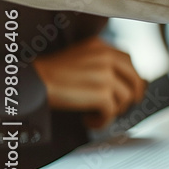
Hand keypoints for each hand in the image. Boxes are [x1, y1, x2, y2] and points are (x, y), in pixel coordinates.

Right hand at [33, 36, 147, 128]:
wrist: (34, 81)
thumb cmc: (52, 73)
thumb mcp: (80, 57)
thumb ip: (101, 63)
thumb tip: (123, 80)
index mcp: (102, 47)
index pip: (128, 61)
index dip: (131, 76)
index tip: (130, 88)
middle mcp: (107, 58)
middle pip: (134, 79)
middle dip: (133, 95)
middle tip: (124, 106)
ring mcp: (106, 75)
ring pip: (125, 98)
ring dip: (113, 110)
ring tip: (97, 114)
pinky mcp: (102, 93)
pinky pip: (112, 112)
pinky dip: (102, 121)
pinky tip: (89, 120)